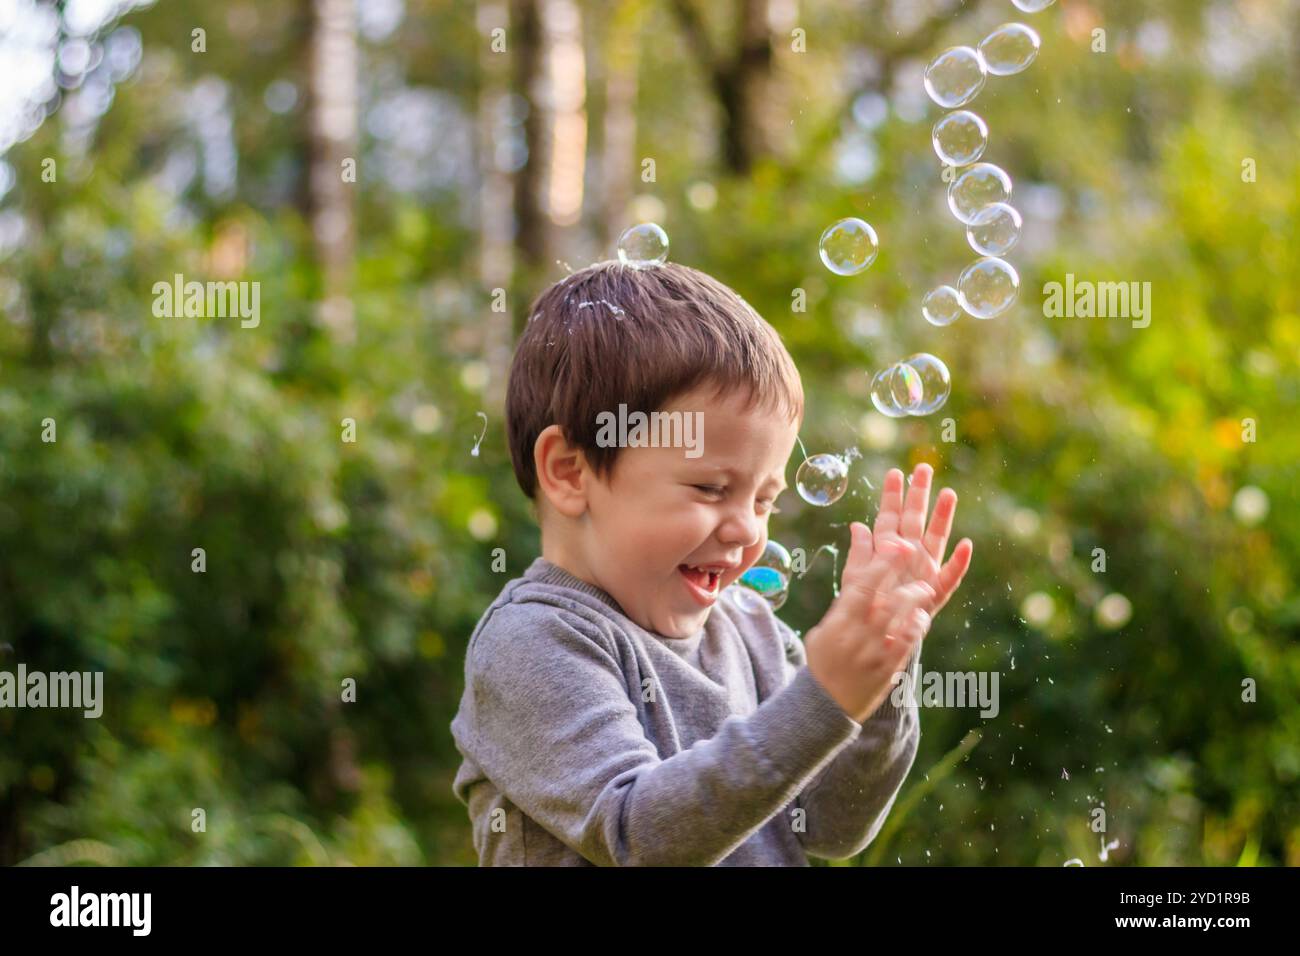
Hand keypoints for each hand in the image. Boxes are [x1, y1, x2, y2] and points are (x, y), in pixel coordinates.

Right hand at [805, 524, 937, 722]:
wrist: (827, 705)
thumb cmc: (824, 659)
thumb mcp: (825, 627)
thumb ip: (844, 600)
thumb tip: (851, 576)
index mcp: (840, 622)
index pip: (861, 585)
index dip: (880, 563)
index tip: (895, 545)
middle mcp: (858, 634)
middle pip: (883, 595)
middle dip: (900, 571)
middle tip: (915, 550)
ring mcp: (875, 651)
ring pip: (900, 616)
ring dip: (915, 598)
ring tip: (923, 588)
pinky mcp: (889, 667)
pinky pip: (908, 641)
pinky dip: (916, 625)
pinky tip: (920, 615)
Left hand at [859, 463, 972, 618]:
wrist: (875, 638)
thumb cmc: (864, 605)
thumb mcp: (856, 579)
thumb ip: (860, 553)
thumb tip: (857, 525)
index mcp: (887, 549)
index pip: (889, 517)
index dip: (893, 496)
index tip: (896, 473)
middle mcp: (908, 555)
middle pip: (915, 520)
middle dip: (919, 495)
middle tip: (924, 469)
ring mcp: (923, 570)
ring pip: (935, 539)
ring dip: (942, 518)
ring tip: (948, 494)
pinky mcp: (935, 591)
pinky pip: (949, 576)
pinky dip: (958, 562)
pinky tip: (967, 546)